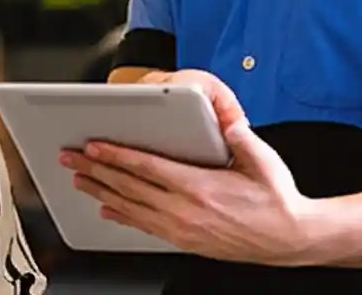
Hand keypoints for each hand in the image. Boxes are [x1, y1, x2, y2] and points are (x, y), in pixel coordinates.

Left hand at [62, 70, 319, 265]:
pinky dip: (122, 216)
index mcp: (200, 187)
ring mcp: (183, 229)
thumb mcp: (264, 162)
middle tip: (71, 158)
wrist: (290, 239)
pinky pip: (145, 227)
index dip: (116, 156)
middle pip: (130, 187)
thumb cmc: (278, 200)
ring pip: (131, 208)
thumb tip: (228, 120)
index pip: (147, 168)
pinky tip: (107, 209)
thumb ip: (242, 138)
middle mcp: (186, 211)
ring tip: (78, 180)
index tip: (94, 146)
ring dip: (101, 192)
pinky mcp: (186, 241)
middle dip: (96, 170)